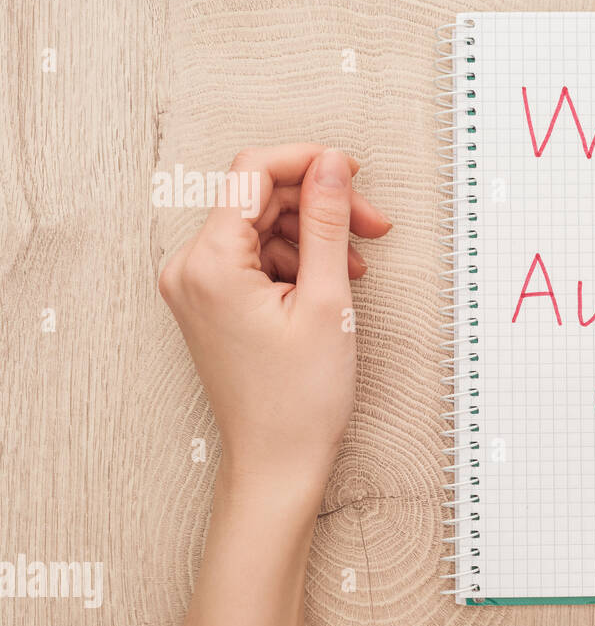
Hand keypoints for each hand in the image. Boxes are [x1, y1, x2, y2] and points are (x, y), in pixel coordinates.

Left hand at [159, 144, 390, 493]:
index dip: (308, 163)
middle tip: (374, 226)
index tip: (353, 173)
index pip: (253, 172)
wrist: (277, 462)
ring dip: (313, 235)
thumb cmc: (300, 397)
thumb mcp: (328, 300)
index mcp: (209, 261)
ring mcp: (197, 286)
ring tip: (356, 267)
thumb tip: (331, 164)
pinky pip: (254, 258)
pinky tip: (331, 283)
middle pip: (259, 199)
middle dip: (319, 205)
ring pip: (261, 227)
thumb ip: (328, 222)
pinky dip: (296, 261)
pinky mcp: (211, 302)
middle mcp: (190, 267)